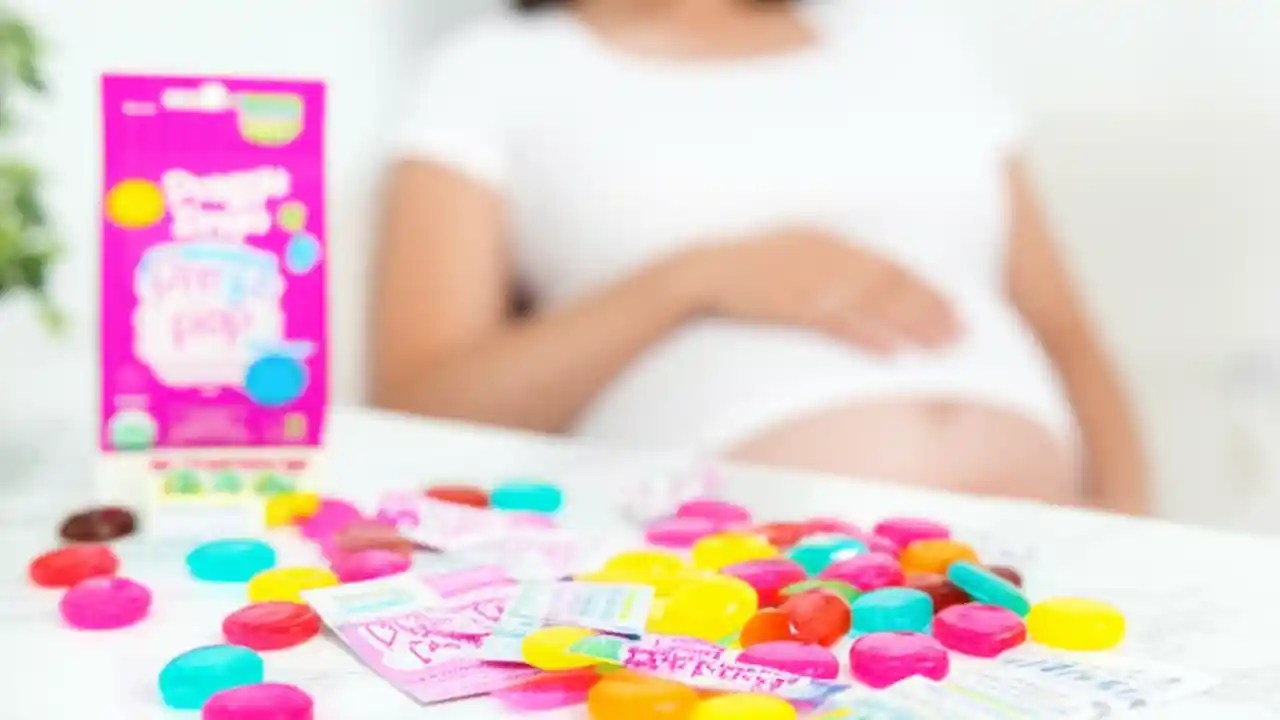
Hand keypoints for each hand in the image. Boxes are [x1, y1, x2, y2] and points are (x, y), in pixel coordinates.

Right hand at [681, 228, 960, 352]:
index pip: (891, 266)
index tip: (954, 306)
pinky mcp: (795, 307)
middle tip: (961, 331)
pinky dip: (869, 338)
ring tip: (941, 345)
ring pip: (876, 305)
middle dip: (931, 309)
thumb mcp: (794, 250)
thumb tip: (863, 283)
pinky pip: (841, 324)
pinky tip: (893, 353)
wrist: (705, 272)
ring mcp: (813, 283)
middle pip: (893, 285)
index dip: (926, 288)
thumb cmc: (748, 267)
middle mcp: (829, 259)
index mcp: (831, 242)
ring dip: (913, 325)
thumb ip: (830, 262)